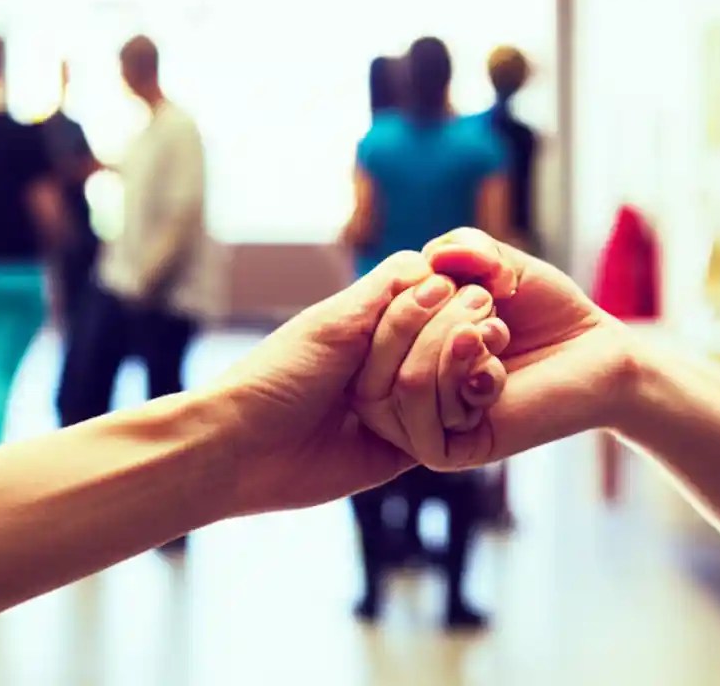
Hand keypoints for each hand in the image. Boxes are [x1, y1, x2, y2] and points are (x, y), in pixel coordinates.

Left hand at [208, 251, 503, 514]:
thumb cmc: (279, 375)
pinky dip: (460, 414)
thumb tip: (444, 269)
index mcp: (375, 317)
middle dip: (456, 339)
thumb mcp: (335, 321)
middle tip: (460, 344)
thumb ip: (390, 290)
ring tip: (467, 374)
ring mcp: (404, 400)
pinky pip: (452, 429)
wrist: (244, 449)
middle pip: (456, 334)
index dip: (457, 297)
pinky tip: (463, 407)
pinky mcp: (409, 445)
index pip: (440, 292)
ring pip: (460, 379)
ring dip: (460, 376)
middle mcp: (393, 354)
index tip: (475, 298)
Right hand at [372, 228, 637, 469]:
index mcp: (398, 343)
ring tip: (495, 328)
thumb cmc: (544, 308)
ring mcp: (420, 422)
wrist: (594, 350)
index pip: (363, 322)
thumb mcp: (496, 263)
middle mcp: (398, 386)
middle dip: (428, 315)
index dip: (402, 290)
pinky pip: (426, 418)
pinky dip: (463, 378)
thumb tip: (434, 259)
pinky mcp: (448, 450)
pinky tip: (496, 369)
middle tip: (483, 299)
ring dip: (451, 344)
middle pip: (372, 356)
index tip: (453, 275)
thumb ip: (461, 247)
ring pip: (403, 385)